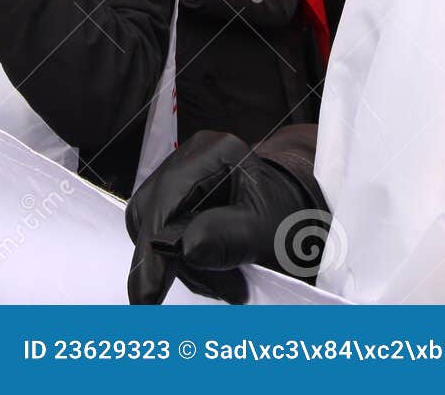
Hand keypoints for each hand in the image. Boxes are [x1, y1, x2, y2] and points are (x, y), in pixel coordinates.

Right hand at [125, 131, 314, 304]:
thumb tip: (185, 250)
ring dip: (183, 266)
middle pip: (154, 214)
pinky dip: (185, 263)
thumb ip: (229, 239)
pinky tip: (215, 274)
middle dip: (174, 261)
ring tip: (227, 283)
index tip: (147, 293)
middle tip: (218, 289)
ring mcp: (181, 178)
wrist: (297, 216)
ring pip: (154, 229)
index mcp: (215, 151)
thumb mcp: (268, 234)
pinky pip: (162, 236)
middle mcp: (191, 157)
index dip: (154, 248)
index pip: (168, 197)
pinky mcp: (177, 201)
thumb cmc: (288, 219)